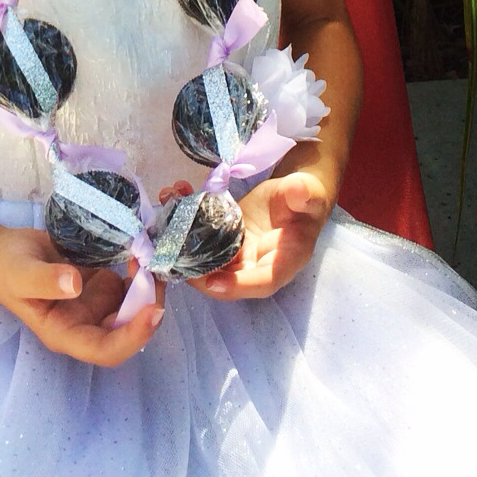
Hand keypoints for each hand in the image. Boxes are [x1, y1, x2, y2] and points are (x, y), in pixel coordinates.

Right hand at [0, 224, 164, 366]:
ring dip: (147, 286)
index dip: (134, 335)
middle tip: (157, 269)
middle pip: (127, 330)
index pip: (106, 349)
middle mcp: (84, 325)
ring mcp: (94, 306)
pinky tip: (138, 248)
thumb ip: (45, 280)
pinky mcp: (98, 286)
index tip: (154, 308)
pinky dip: (138, 271)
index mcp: (65, 333)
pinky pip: (127, 286)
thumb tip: (75, 284)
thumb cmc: (5, 267)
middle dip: (149, 304)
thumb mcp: (20, 272)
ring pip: (133, 307)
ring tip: (148, 252)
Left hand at [187, 170, 330, 300]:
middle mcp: (258, 265)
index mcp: (285, 260)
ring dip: (185, 247)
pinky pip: (204, 241)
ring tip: (168, 220)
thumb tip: (299, 190)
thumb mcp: (308, 193)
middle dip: (199, 273)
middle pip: (228, 280)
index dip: (237, 285)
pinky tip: (174, 197)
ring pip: (210, 262)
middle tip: (174, 258)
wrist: (295, 191)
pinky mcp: (225, 240)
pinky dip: (186, 225)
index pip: (262, 282)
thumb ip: (304, 194)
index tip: (213, 282)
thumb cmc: (306, 196)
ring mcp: (239, 254)